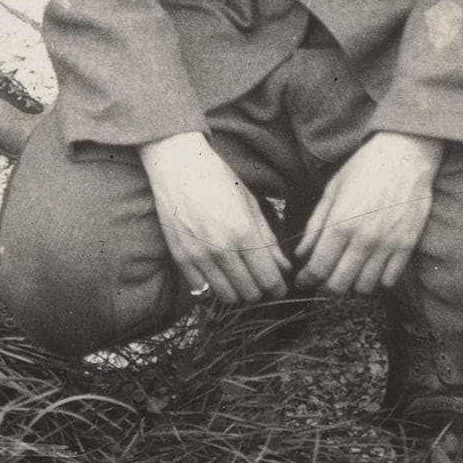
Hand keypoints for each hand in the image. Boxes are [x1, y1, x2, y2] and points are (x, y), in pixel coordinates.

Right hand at [140, 130, 289, 303]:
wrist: (178, 166)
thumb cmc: (218, 179)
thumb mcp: (251, 203)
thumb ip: (268, 239)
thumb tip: (284, 268)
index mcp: (244, 231)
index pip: (269, 280)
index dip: (278, 288)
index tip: (279, 286)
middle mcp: (222, 248)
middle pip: (250, 293)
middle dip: (260, 289)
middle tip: (260, 279)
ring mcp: (199, 256)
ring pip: (227, 297)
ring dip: (237, 291)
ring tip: (239, 276)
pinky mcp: (180, 258)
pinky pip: (202, 290)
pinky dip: (213, 286)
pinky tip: (217, 271)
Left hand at [294, 132, 442, 296]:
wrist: (405, 155)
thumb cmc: (364, 168)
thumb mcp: (332, 190)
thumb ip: (315, 225)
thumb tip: (301, 254)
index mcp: (341, 223)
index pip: (318, 268)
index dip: (307, 279)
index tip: (303, 280)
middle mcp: (364, 239)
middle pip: (339, 285)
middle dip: (326, 287)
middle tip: (322, 280)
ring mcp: (387, 244)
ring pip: (364, 287)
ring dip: (352, 284)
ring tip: (347, 270)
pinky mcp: (406, 245)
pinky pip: (389, 280)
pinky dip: (377, 279)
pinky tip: (371, 265)